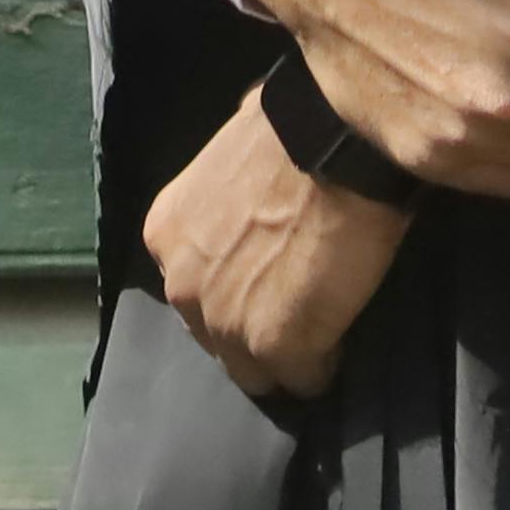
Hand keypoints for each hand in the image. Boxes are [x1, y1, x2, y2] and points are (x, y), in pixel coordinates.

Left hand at [147, 85, 406, 399]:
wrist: (331, 140)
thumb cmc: (287, 129)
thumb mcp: (227, 158)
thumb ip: (222, 198)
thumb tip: (246, 197)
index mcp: (165, 236)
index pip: (193, 291)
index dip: (236, 290)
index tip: (269, 280)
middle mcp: (182, 286)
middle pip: (217, 339)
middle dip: (254, 328)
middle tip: (296, 307)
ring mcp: (224, 323)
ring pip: (255, 372)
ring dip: (287, 356)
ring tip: (321, 328)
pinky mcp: (275, 347)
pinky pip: (303, 381)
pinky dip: (325, 367)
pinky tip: (343, 339)